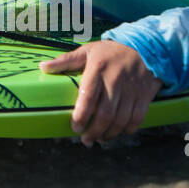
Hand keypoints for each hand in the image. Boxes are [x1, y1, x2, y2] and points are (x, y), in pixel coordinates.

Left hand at [39, 40, 161, 145]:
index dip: (81, 115)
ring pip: (120, 119)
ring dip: (109, 133)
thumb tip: (42, 67)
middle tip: (86, 140)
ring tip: (99, 139)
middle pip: (105, 113)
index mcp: (98, 68)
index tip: (74, 127)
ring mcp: (131, 89)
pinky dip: (127, 129)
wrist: (145, 47)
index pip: (88, 96)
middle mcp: (115, 80)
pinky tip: (118, 132)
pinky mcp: (144, 95)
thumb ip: (65, 61)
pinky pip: (137, 118)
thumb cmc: (111, 51)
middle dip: (94, 131)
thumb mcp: (88, 51)